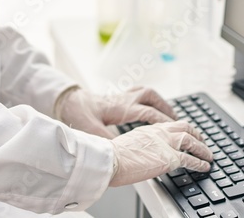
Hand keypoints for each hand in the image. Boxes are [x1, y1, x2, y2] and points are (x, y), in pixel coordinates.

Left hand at [54, 86, 175, 138]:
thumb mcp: (91, 131)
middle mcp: (123, 99)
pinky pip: (138, 93)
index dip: (162, 120)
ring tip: (168, 113)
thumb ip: (107, 141)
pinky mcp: (117, 98)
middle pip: (151, 96)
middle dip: (165, 107)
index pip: (147, 111)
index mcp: (120, 107)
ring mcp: (120, 96)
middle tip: (176, 120)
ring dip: (159, 101)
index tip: (174, 129)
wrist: (66, 100)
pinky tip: (150, 108)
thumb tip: (122, 152)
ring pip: (146, 92)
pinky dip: (148, 99)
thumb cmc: (77, 113)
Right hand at [109, 121, 212, 186]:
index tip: (186, 133)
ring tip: (209, 156)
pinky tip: (205, 167)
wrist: (112, 159)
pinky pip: (190, 159)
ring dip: (203, 149)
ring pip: (192, 141)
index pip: (170, 125)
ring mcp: (166, 144)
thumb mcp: (129, 143)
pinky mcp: (170, 158)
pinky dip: (200, 163)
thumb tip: (142, 153)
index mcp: (149, 129)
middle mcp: (160, 133)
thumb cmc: (114, 155)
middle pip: (185, 128)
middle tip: (202, 141)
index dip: (181, 129)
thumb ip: (140, 145)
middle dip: (196, 134)